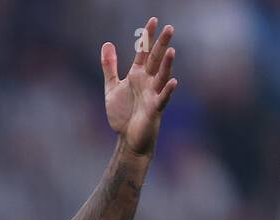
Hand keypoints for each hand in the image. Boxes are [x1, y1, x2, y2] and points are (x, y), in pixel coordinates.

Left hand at [101, 18, 177, 156]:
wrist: (127, 139)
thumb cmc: (123, 115)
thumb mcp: (112, 88)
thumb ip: (109, 67)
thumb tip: (107, 43)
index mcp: (137, 75)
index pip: (144, 52)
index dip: (147, 37)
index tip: (153, 20)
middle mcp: (147, 82)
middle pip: (156, 60)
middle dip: (161, 44)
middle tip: (170, 27)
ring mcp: (152, 95)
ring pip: (161, 76)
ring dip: (167, 64)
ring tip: (171, 50)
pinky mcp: (154, 110)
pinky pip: (162, 98)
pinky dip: (167, 90)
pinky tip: (173, 82)